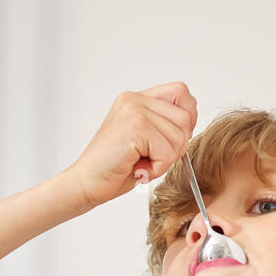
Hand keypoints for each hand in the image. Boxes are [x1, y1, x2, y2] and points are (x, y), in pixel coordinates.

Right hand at [68, 82, 197, 207]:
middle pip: (184, 117)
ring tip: (142, 165)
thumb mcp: (143, 141)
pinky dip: (157, 168)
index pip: (180, 92)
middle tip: (153, 159)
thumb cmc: (113, 168)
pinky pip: (167, 151)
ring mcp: (134, 111)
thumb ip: (162, 126)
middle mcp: (134, 100)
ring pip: (179, 136)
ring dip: (165, 160)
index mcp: (136, 99)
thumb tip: (189, 127)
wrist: (87, 183)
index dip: (186, 117)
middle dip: (177, 146)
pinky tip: (139, 169)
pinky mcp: (135, 127)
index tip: (173, 139)